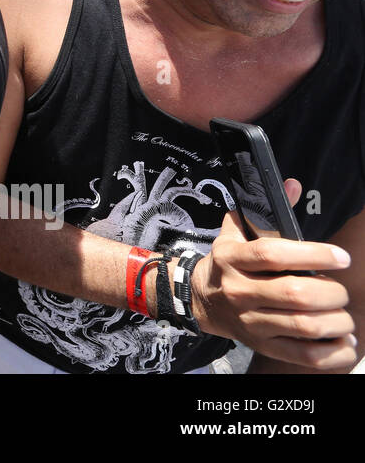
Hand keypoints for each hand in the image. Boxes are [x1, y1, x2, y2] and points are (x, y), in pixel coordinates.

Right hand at [191, 181, 356, 369]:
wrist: (199, 300)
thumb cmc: (226, 263)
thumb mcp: (235, 232)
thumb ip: (267, 210)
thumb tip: (293, 185)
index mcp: (231, 258)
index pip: (272, 255)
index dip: (312, 255)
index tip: (340, 256)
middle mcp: (238, 290)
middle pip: (294, 294)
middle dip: (331, 292)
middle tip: (340, 290)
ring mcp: (250, 321)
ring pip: (303, 326)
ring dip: (336, 321)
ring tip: (342, 314)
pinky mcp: (261, 345)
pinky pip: (303, 356)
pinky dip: (332, 352)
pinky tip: (342, 341)